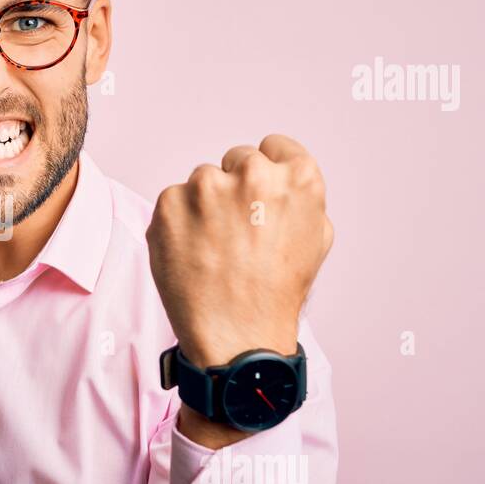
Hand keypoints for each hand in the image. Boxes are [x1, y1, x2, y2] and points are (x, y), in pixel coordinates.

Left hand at [146, 133, 332, 379]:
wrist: (236, 336)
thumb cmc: (276, 293)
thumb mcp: (316, 238)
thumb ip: (299, 196)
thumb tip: (281, 176)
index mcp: (298, 177)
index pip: (275, 147)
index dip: (268, 173)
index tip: (259, 197)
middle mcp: (253, 173)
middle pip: (237, 159)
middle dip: (235, 189)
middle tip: (236, 232)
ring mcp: (206, 186)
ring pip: (202, 181)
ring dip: (204, 206)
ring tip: (214, 249)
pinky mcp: (169, 204)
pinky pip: (173, 202)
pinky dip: (178, 224)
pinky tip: (192, 254)